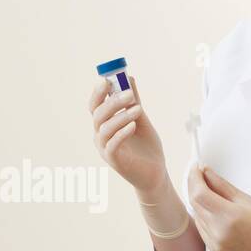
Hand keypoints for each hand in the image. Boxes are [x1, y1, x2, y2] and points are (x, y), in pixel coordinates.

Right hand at [88, 74, 167, 194]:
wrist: (156, 173)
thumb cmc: (147, 146)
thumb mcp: (141, 119)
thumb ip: (134, 101)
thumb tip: (129, 78)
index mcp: (104, 124)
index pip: (95, 105)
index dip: (98, 92)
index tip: (107, 79)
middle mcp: (100, 135)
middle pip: (98, 115)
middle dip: (112, 101)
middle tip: (129, 93)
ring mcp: (105, 149)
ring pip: (104, 128)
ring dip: (120, 116)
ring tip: (138, 109)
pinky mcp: (114, 161)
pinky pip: (112, 144)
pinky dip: (121, 133)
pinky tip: (133, 125)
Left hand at [187, 163, 250, 250]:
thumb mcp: (248, 199)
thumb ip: (223, 186)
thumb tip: (206, 173)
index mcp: (230, 216)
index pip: (200, 193)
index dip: (194, 178)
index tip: (196, 168)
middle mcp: (219, 232)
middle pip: (195, 203)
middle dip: (194, 186)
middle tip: (200, 175)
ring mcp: (215, 243)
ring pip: (197, 215)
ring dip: (198, 201)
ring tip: (209, 191)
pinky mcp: (214, 249)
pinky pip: (201, 227)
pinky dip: (203, 215)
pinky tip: (212, 209)